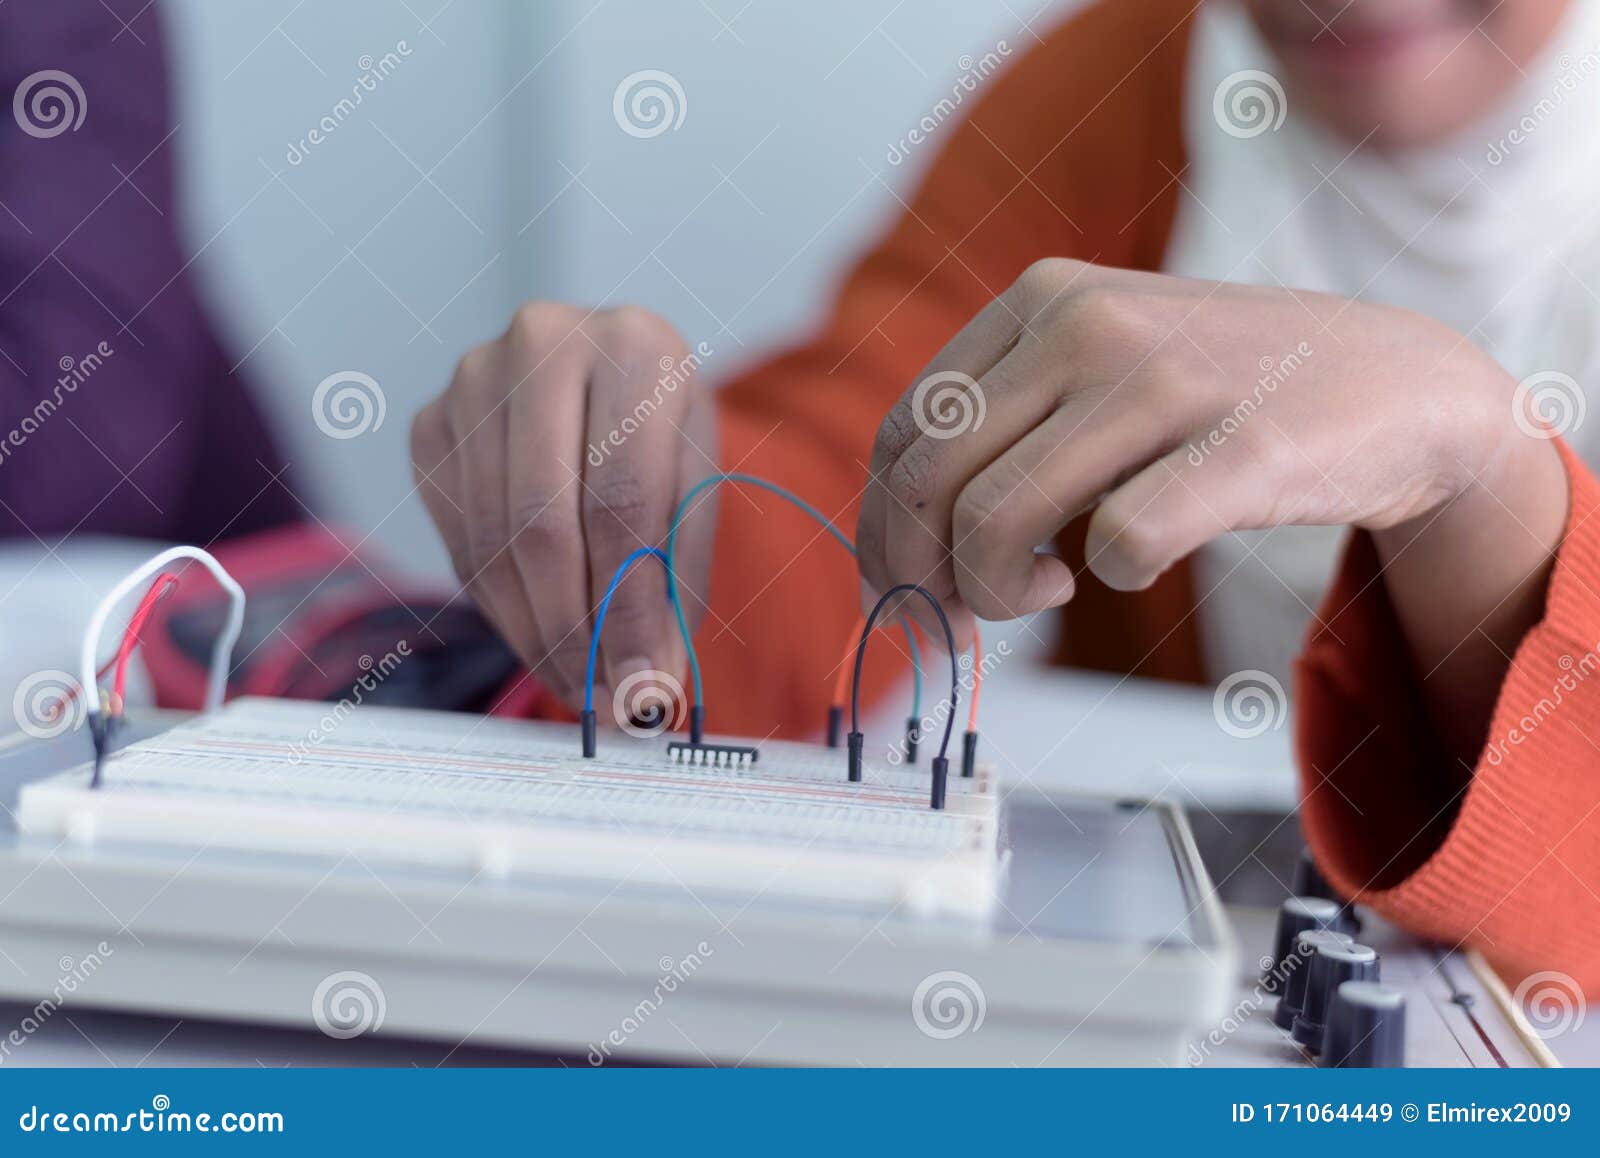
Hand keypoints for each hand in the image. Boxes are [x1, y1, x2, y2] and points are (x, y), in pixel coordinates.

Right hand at [411, 303, 716, 712]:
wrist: (606, 377)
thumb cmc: (662, 434)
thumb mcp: (696, 486)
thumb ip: (677, 579)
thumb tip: (651, 682)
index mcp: (635, 346)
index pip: (623, 499)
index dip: (630, 605)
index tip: (644, 684)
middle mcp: (544, 343)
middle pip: (545, 525)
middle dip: (576, 633)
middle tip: (605, 703)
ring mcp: (474, 379)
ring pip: (495, 541)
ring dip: (536, 634)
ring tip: (580, 685)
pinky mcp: (432, 422)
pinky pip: (460, 541)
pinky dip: (501, 607)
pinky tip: (540, 637)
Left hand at [857, 259, 1565, 755]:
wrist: (1399, 384)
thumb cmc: (1227, 396)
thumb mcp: (1101, 368)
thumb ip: (1008, 423)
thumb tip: (902, 538)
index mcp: (1039, 300)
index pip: (903, 429)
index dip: (882, 529)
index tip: (902, 591)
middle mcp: (1086, 321)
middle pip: (930, 481)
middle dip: (924, 578)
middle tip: (959, 622)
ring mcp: (1163, 377)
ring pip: (996, 518)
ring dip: (998, 593)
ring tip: (1046, 588)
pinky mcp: (1240, 444)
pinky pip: (1117, 543)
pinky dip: (1106, 578)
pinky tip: (1128, 565)